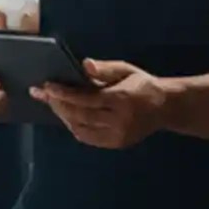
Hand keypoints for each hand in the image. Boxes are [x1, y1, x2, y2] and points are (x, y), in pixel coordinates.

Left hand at [31, 59, 167, 148]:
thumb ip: (105, 68)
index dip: (64, 93)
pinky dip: (74, 126)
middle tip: (43, 94)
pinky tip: (67, 115)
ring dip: (63, 116)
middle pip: (79, 115)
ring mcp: (117, 135)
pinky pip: (88, 137)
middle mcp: (119, 120)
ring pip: (80, 129)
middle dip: (58, 104)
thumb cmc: (142, 84)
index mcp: (122, 99)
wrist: (164, 107)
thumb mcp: (126, 70)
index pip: (85, 99)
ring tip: (53, 103)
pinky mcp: (116, 144)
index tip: (47, 86)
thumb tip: (85, 64)